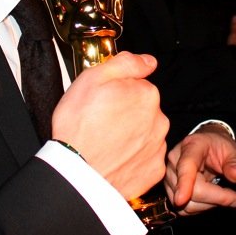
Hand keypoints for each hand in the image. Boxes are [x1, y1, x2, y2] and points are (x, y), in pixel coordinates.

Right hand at [52, 51, 168, 199]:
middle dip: (126, 111)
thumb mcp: (92, 78)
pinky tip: (114, 156)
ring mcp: (157, 146)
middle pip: (143, 107)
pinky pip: (145, 157)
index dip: (118, 90)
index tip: (103, 98)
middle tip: (101, 119)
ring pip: (145, 131)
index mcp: (146, 94)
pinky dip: (133, 156)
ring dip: (131, 133)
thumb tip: (148, 60)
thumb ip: (125, 63)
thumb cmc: (79, 126)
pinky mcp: (153, 170)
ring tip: (106, 140)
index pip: (137, 83)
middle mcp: (158, 119)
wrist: (77, 173)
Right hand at [164, 125, 235, 215]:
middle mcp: (175, 160)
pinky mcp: (170, 189)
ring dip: (208, 205)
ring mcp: (170, 176)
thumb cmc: (218, 147)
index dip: (184, 184)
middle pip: (190, 192)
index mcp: (190, 146)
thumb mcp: (231, 150)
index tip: (181, 200)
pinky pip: (184, 209)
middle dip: (216, 199)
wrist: (207, 145)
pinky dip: (200, 208)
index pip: (186, 167)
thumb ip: (235, 163)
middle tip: (235, 197)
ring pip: (187, 205)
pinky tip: (209, 197)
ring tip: (220, 193)